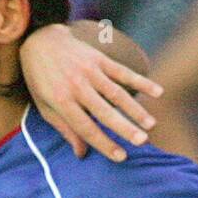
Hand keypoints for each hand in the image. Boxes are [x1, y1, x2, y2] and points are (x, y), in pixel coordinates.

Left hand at [20, 23, 162, 160]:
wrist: (40, 40)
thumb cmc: (41, 79)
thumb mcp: (45, 106)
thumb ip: (65, 128)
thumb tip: (81, 153)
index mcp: (61, 101)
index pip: (85, 127)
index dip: (104, 143)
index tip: (120, 156)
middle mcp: (77, 86)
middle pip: (104, 111)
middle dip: (124, 127)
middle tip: (142, 142)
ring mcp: (90, 71)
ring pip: (117, 93)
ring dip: (135, 109)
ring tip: (151, 124)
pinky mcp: (100, 59)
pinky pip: (123, 72)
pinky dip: (141, 81)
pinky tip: (157, 91)